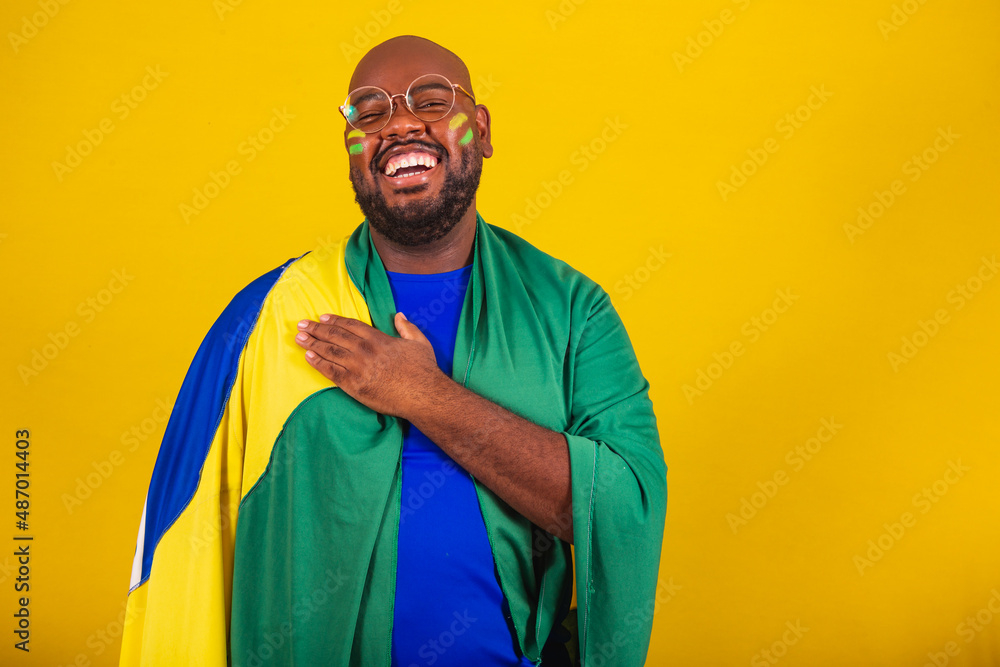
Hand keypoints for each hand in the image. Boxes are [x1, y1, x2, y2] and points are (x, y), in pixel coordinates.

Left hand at [294, 312, 442, 417]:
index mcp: (378, 339)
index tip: (322, 317)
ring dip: (312, 343)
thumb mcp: (419, 343)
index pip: (350, 325)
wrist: (422, 395)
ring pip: (329, 352)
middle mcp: (365, 350)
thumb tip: (398, 315)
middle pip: (335, 336)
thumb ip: (407, 327)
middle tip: (302, 324)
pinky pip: (331, 372)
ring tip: (299, 338)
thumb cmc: (423, 370)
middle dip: (316, 329)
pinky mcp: (354, 385)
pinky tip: (308, 357)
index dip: (334, 320)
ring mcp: (358, 368)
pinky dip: (318, 363)